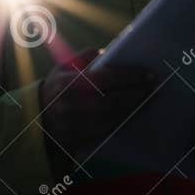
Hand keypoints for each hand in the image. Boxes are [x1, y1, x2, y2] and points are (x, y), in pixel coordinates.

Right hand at [39, 48, 158, 168]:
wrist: (38, 120)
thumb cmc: (57, 87)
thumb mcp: (64, 66)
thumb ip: (86, 57)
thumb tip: (110, 54)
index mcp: (67, 84)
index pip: (103, 79)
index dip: (128, 76)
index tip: (148, 73)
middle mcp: (71, 106)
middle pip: (112, 101)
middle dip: (137, 93)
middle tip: (156, 85)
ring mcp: (76, 126)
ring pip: (114, 118)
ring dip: (136, 108)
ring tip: (152, 97)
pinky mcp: (82, 140)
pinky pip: (111, 131)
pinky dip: (127, 120)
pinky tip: (139, 111)